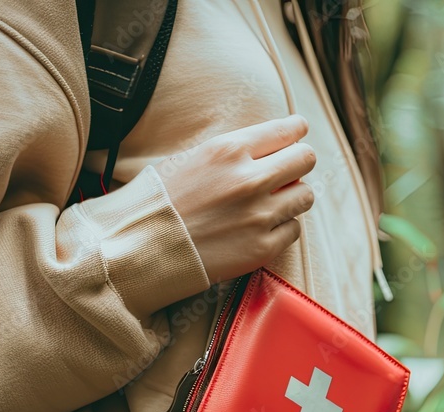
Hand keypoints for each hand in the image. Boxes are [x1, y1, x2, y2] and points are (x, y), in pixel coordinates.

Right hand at [154, 115, 315, 281]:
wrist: (138, 250)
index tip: (297, 133)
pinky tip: (258, 228)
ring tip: (270, 203)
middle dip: (298, 162)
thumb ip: (233, 151)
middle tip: (287, 170)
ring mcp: (259, 216)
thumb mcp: (190, 158)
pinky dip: (281, 228)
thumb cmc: (158, 201)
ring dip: (291, 196)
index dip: (296, 131)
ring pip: (304, 195)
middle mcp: (249, 179)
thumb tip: (269, 147)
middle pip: (305, 159)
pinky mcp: (262, 248)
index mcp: (229, 149)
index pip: (287, 130)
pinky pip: (293, 230)